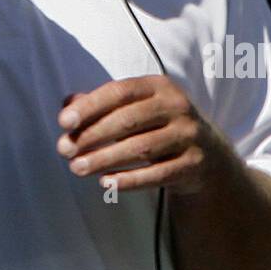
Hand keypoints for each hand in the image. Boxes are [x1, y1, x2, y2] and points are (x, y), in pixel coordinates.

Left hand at [55, 76, 228, 194]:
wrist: (207, 155)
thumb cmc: (158, 126)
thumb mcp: (135, 108)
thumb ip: (101, 104)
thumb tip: (67, 106)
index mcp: (159, 86)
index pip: (119, 91)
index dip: (90, 106)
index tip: (64, 122)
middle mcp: (177, 106)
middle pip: (127, 120)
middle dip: (91, 136)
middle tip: (64, 150)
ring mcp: (188, 135)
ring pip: (140, 148)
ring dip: (104, 159)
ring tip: (77, 168)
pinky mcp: (193, 164)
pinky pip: (157, 174)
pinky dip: (129, 179)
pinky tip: (105, 182)